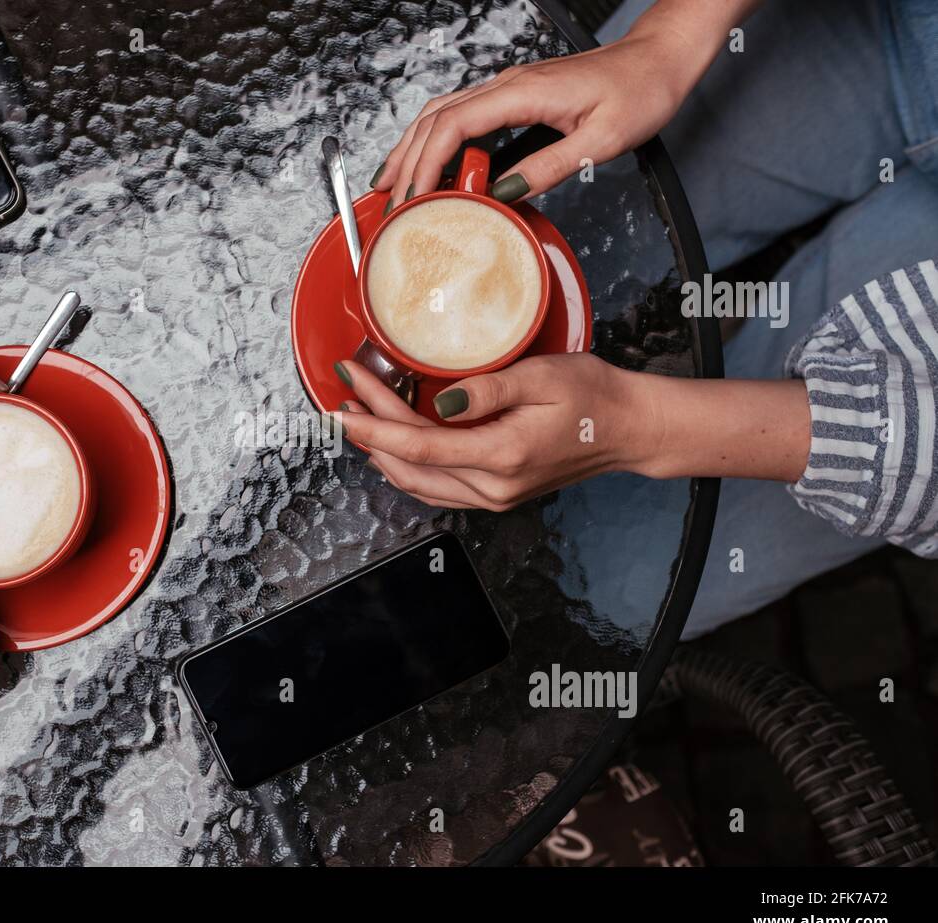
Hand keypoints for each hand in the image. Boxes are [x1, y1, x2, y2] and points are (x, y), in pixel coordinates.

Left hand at [332, 354, 648, 509]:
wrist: (629, 430)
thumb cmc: (593, 397)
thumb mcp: (543, 376)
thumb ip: (489, 388)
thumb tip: (442, 399)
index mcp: (503, 455)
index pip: (419, 447)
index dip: (374, 426)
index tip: (344, 406)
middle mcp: (493, 486)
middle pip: (410, 466)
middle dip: (370, 433)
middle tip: (345, 400)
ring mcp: (494, 496)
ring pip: (418, 484)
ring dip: (384, 454)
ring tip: (359, 419)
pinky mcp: (496, 494)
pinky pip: (437, 488)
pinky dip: (408, 467)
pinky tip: (392, 446)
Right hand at [371, 6, 727, 203]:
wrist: (658, 60)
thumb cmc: (639, 93)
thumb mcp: (602, 141)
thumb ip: (549, 168)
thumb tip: (501, 195)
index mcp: (523, 92)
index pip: (454, 126)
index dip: (427, 164)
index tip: (414, 199)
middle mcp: (507, 85)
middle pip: (435, 119)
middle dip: (407, 162)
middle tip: (390, 204)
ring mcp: (507, 88)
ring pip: (440, 113)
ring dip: (412, 148)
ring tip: (391, 185)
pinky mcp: (513, 96)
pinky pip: (459, 114)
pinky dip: (433, 139)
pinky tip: (428, 162)